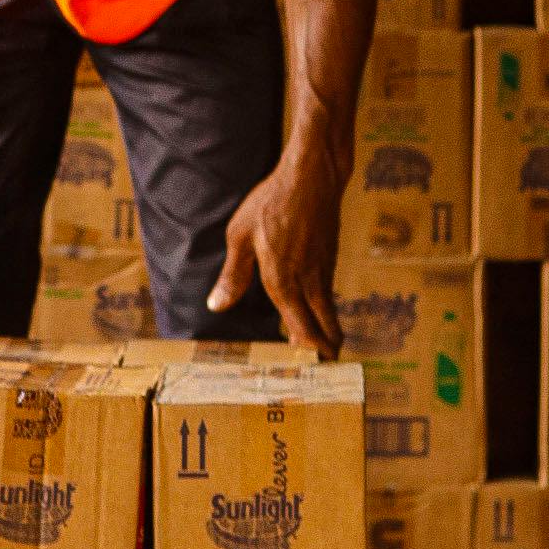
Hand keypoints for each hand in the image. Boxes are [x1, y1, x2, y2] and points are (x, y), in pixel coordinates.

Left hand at [206, 142, 344, 357]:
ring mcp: (323, 271)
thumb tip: (217, 305)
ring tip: (322, 349)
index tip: (303, 371)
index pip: (300, 330)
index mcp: (282, 281)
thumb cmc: (271, 203)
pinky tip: (317, 310)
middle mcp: (307, 282)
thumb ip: (233, 275)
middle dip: (325, 352)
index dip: (305, 353)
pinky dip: (326, 309)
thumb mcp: (240, 235)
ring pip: (330, 312)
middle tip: (322, 369)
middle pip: (324, 329)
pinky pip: (329, 293)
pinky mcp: (331, 258)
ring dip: (327, 332)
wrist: (312, 178)